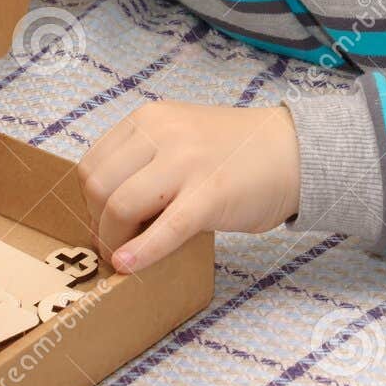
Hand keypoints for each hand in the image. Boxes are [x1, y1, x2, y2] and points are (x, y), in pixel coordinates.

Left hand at [77, 100, 300, 273]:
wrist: (295, 151)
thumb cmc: (236, 153)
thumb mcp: (181, 137)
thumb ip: (146, 160)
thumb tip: (107, 210)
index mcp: (150, 119)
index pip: (92, 164)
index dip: (89, 202)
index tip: (103, 223)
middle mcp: (163, 133)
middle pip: (99, 187)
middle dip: (98, 223)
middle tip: (113, 244)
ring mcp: (187, 162)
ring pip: (121, 206)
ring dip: (115, 240)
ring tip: (126, 256)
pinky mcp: (211, 194)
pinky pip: (165, 228)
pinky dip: (142, 252)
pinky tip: (130, 266)